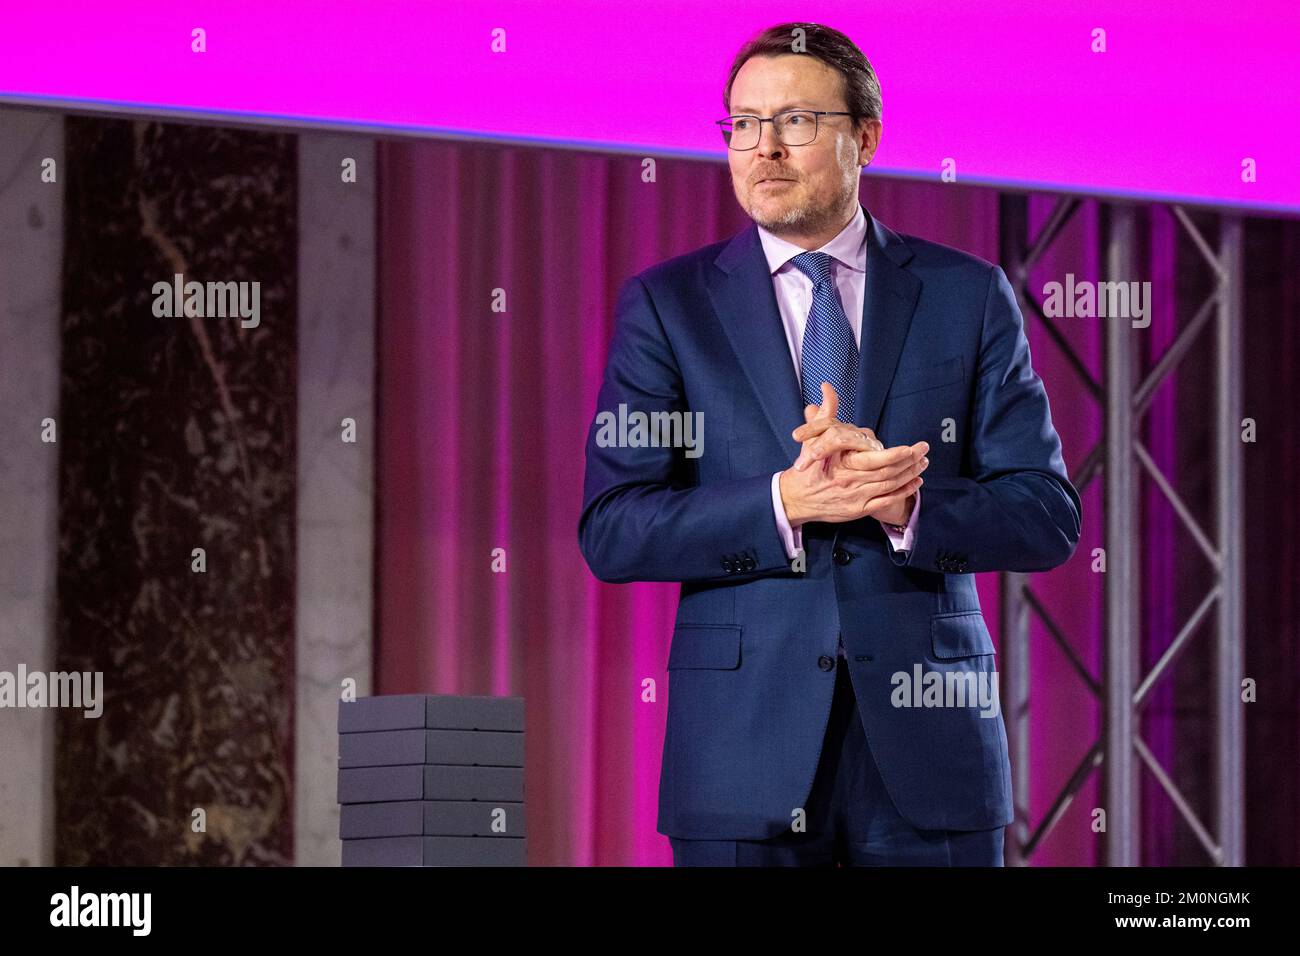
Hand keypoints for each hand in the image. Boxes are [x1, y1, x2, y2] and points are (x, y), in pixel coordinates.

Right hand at [778, 383, 928, 524]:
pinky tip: (915, 482)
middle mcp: (849, 480)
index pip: (873, 459)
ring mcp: (854, 496)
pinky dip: (903, 492)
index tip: (908, 447)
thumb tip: (827, 387)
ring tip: (923, 462)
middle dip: (909, 461)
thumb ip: (825, 413)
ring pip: (889, 485)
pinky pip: (886, 501)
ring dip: (909, 474)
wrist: (795, 498)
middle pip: (886, 471)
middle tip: (924, 449)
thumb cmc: (806, 467)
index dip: (894, 455)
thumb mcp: (812, 438)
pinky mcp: (858, 509)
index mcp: (840, 463)